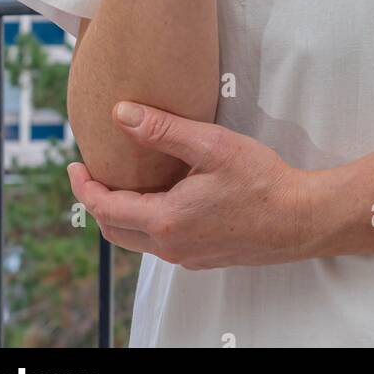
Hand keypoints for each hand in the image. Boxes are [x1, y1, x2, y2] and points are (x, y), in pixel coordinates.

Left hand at [67, 102, 315, 268]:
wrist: (300, 219)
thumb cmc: (262, 182)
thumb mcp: (211, 145)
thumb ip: (163, 130)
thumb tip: (122, 115)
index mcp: (166, 221)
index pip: (105, 208)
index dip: (83, 187)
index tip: (74, 167)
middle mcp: (171, 246)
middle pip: (114, 231)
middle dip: (96, 203)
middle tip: (90, 176)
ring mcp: (187, 256)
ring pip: (136, 240)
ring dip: (121, 214)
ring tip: (122, 184)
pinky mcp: (203, 258)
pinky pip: (159, 244)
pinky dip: (146, 223)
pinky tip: (161, 199)